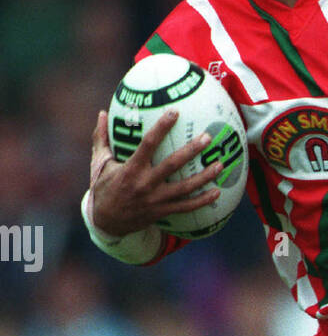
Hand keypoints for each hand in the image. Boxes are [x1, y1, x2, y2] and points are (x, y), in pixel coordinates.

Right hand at [89, 109, 222, 236]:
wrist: (106, 223)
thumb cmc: (104, 188)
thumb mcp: (99, 163)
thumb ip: (101, 138)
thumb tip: (101, 113)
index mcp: (131, 169)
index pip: (148, 144)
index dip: (161, 127)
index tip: (174, 112)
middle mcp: (145, 184)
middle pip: (172, 165)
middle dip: (191, 150)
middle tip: (207, 138)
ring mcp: (156, 200)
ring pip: (184, 188)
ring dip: (204, 177)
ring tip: (219, 164)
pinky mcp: (162, 212)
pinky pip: (186, 207)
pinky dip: (202, 201)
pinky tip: (217, 193)